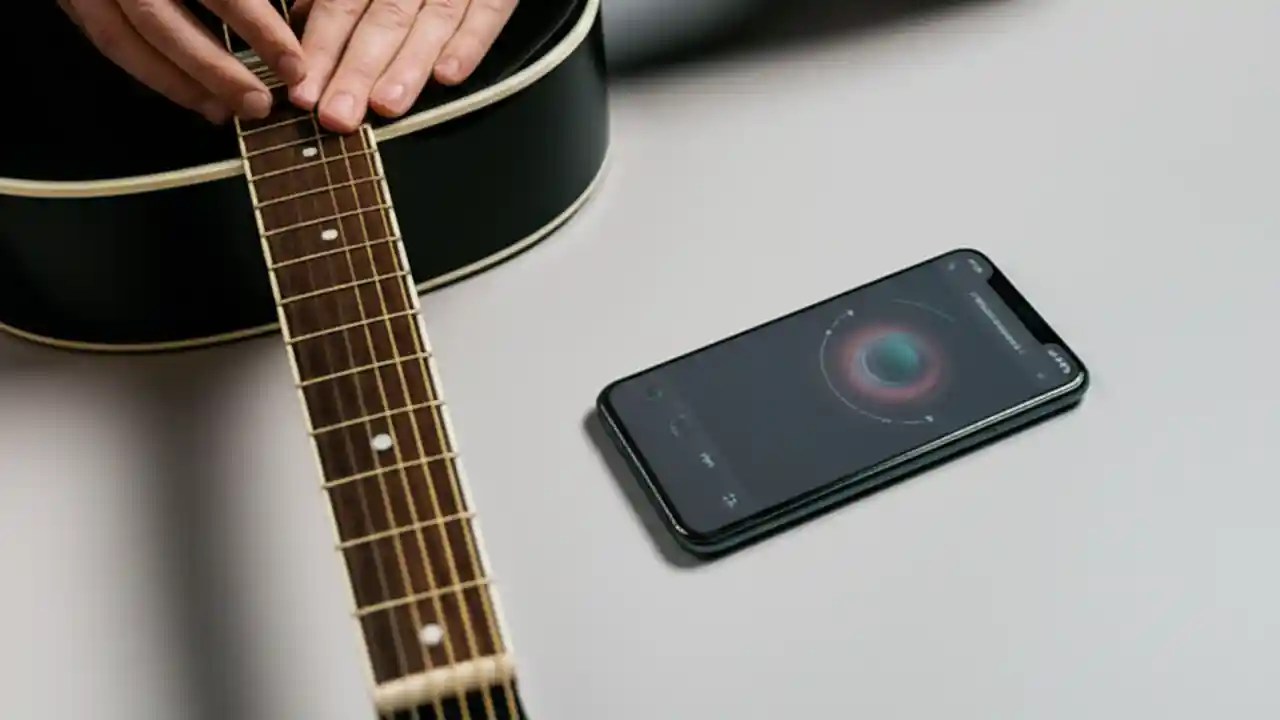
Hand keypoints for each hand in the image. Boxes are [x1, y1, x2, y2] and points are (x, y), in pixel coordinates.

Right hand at [58, 0, 307, 123]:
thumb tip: (304, 5)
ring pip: (127, 37)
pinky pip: (108, 39)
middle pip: (164, 20)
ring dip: (181, 82)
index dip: (259, 27)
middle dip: (216, 68)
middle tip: (262, 103)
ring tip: (227, 111)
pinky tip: (194, 96)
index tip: (295, 63)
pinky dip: (152, 73)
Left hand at [286, 0, 518, 132]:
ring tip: (387, 104)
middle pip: (384, 19)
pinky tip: (448, 76)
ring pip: (433, 21)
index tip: (305, 92)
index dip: (322, 48)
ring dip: (408, 65)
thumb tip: (302, 22)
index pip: (341, 4)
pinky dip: (469, 44)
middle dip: (358, 69)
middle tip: (339, 114)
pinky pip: (489, 13)